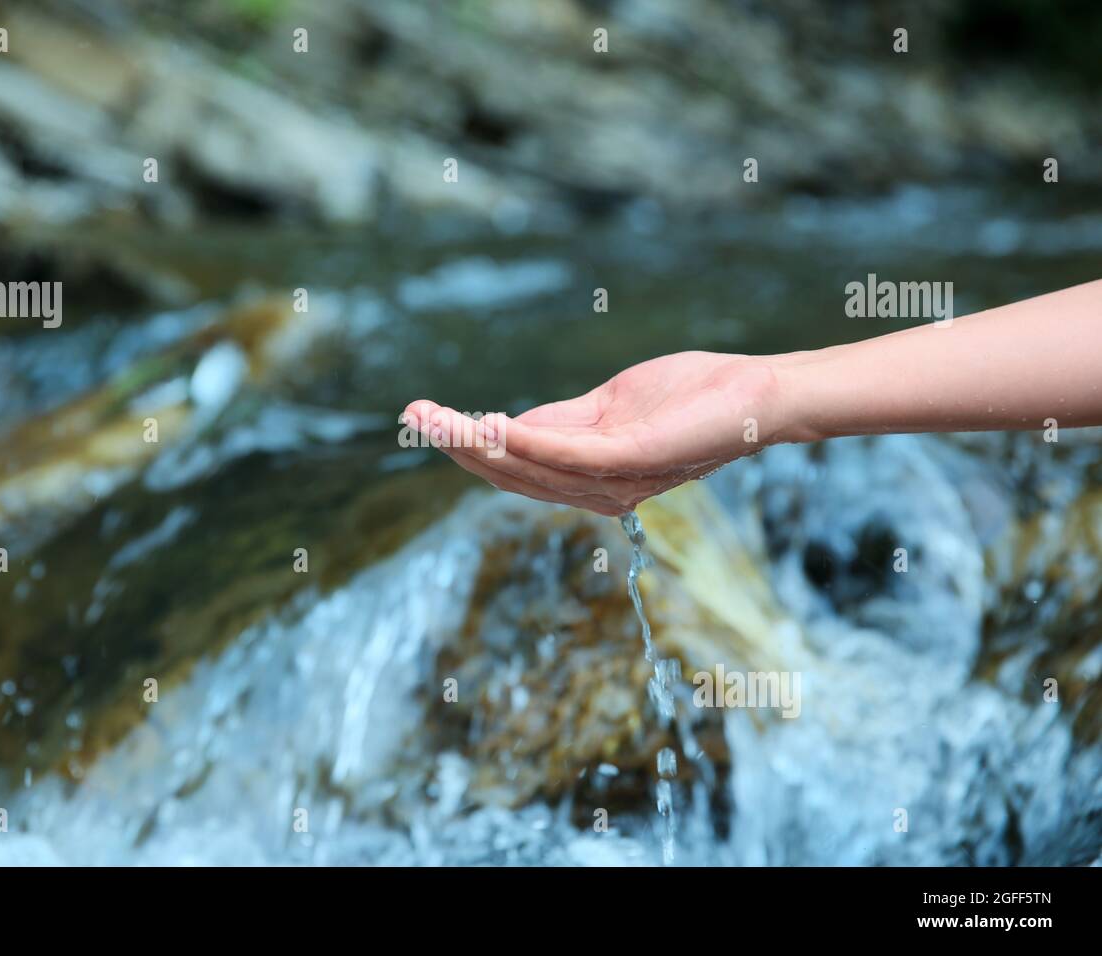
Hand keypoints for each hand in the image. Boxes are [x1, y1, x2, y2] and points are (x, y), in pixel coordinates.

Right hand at [403, 351, 783, 516]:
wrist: (754, 397)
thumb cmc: (690, 397)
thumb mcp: (609, 409)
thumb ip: (560, 422)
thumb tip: (506, 425)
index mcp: (587, 478)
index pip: (514, 468)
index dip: (467, 445)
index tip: (423, 417)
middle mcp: (595, 492)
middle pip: (511, 474)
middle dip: (456, 445)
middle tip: (411, 416)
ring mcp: (612, 480)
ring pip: (528, 467)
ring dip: (476, 442)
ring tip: (432, 418)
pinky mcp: (631, 459)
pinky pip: (566, 454)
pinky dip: (525, 441)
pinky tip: (491, 424)